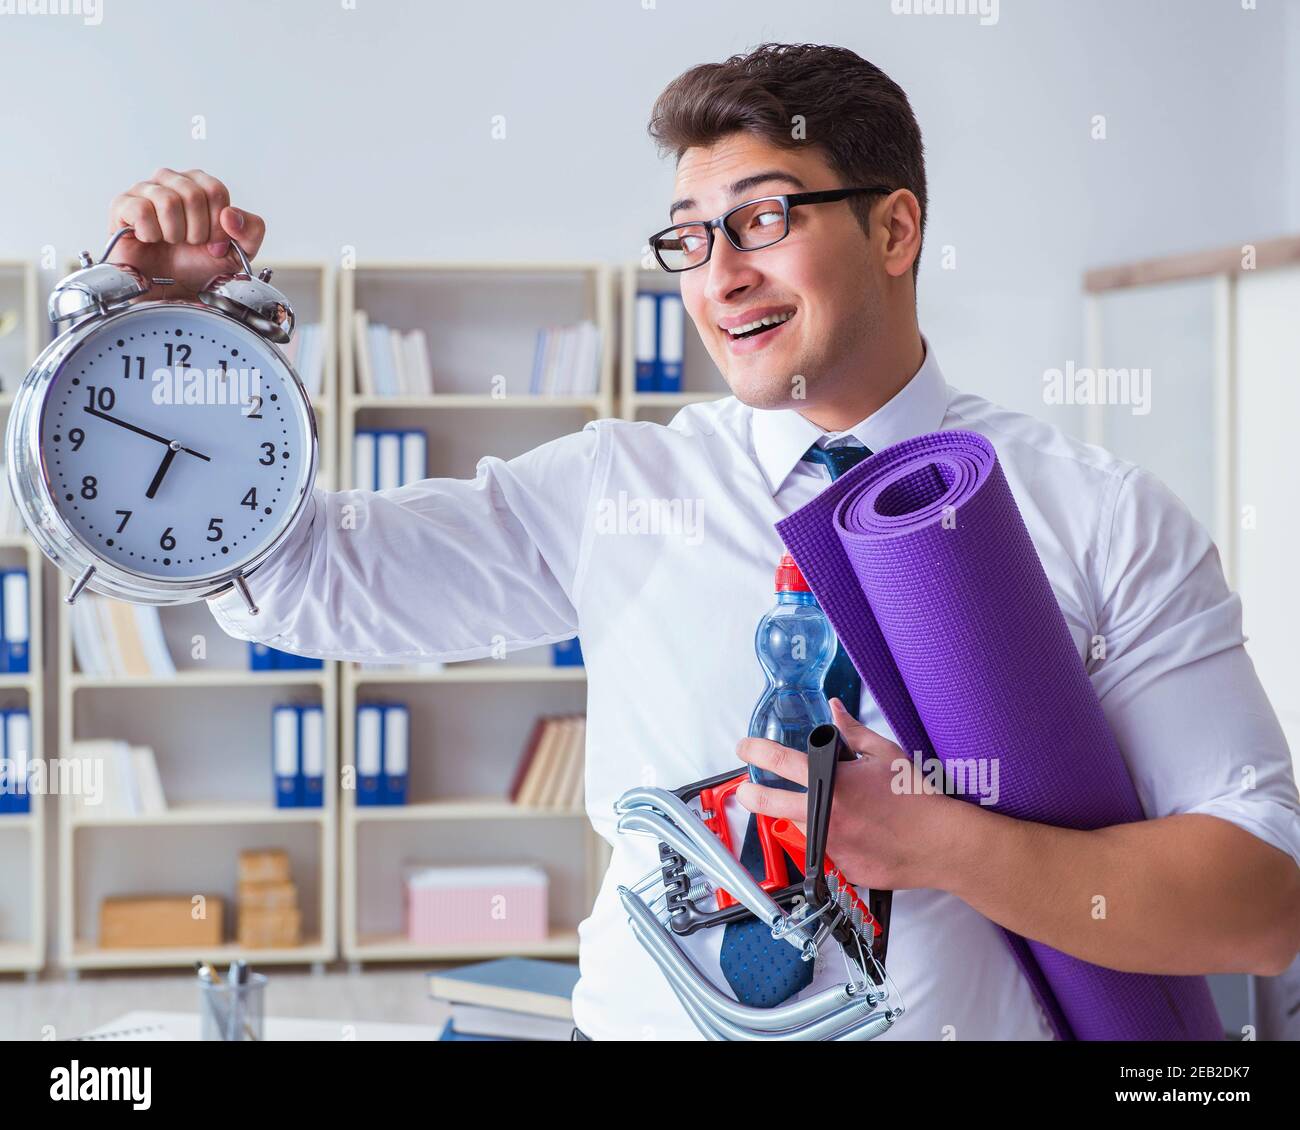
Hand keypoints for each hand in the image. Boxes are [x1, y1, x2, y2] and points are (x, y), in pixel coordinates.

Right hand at [107, 168, 265, 299]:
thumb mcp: (239, 252)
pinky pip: (140, 209)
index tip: (214, 244)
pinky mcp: (122, 205)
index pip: (215, 190)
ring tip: (170, 243)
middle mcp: (172, 181)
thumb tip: (231, 214)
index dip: (218, 224)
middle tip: (190, 245)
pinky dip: (151, 233)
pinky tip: (150, 240)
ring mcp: (145, 190)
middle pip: (193, 193)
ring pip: (167, 200)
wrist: (169, 291)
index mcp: (200, 185)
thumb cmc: (199, 267)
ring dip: (175, 233)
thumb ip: (251, 230)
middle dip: (198, 231)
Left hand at [734, 697, 960, 890]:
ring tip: (828, 811)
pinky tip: (852, 833)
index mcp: (832, 782)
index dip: (754, 750)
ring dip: (799, 817)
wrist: (940, 843)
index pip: (779, 760)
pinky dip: (828, 840)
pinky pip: (823, 851)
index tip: (745, 748)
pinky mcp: (840, 868)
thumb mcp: (884, 753)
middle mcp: (824, 815)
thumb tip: (835, 710)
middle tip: (746, 789)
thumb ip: (852, 732)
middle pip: (766, 802)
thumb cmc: (916, 797)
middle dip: (748, 794)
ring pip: (797, 827)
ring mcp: (830, 845)